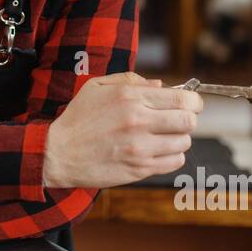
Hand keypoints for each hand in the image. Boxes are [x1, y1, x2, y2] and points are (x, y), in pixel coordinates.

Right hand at [42, 71, 201, 188]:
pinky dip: (172, 156)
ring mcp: (140, 148)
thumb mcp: (97, 87)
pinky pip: (174, 162)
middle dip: (189, 119)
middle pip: (189, 121)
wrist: (57, 153)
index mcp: (130, 98)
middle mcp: (138, 122)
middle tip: (177, 120)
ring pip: (184, 143)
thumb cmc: (77, 119)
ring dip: (178, 139)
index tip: (190, 104)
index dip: (193, 101)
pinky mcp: (139, 169)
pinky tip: (157, 151)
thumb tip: (162, 85)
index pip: (183, 99)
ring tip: (163, 137)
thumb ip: (131, 80)